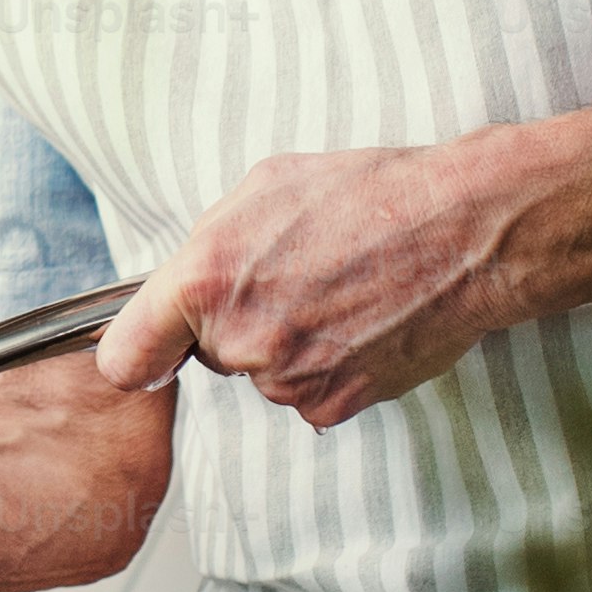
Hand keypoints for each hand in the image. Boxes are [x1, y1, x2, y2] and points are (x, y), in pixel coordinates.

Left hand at [89, 134, 579, 429]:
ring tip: (341, 291)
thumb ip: (208, 244)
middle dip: (238, 324)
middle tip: (294, 279)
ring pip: (265, 374)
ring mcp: (289, 380)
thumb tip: (182, 281)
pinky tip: (364, 323)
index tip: (154, 347)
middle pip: (211, 355)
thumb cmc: (372, 194)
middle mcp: (240, 340)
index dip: (139, 352)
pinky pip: (311, 395)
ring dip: (290, 344)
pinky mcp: (336, 404)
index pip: (124, 358)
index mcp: (205, 279)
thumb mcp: (265, 188)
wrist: (467, 231)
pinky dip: (331, 368)